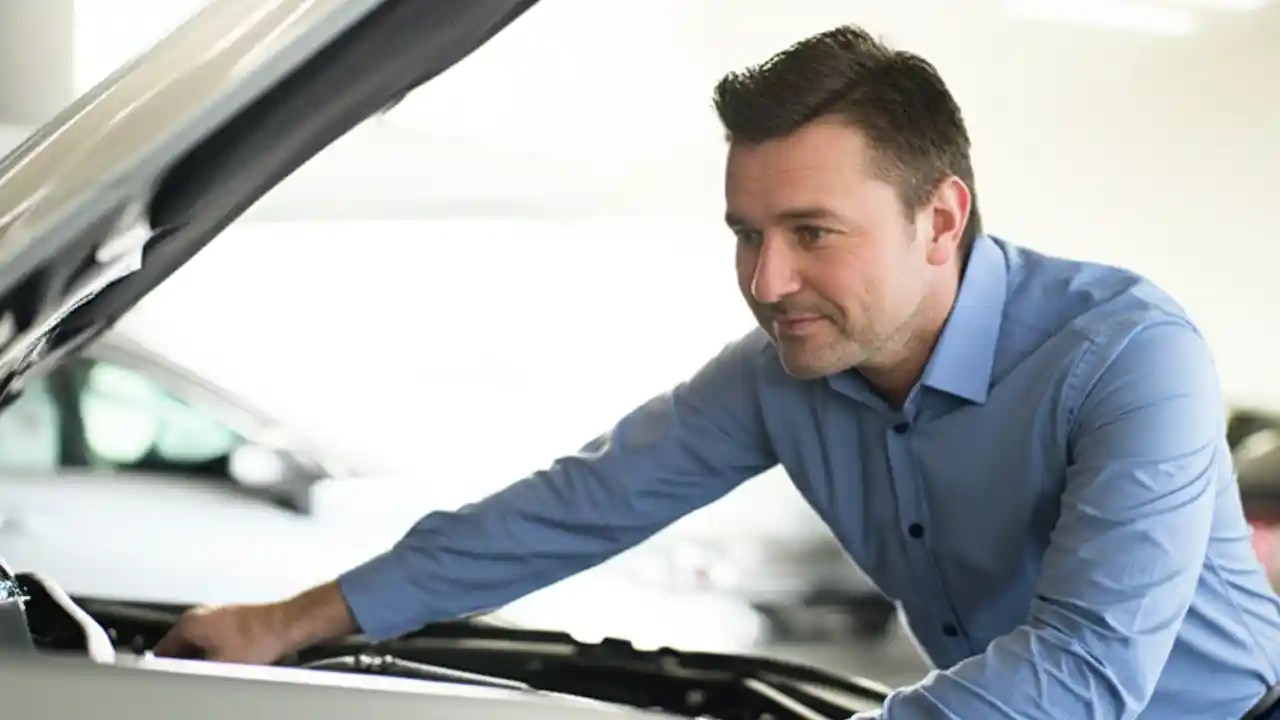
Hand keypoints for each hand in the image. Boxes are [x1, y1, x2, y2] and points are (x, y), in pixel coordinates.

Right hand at [152, 581, 357, 663]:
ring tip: (218, 669)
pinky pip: (214, 642)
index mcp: (189, 623)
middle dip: (185, 665)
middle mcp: (201, 615)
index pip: (161, 651)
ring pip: (198, 645)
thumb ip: (190, 672)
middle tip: (196, 678)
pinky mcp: (231, 622)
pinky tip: (230, 663)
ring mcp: (217, 616)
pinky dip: (216, 653)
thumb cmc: (258, 639)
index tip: (168, 680)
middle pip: (179, 648)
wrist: (285, 626)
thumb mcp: (217, 665)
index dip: (164, 669)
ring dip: (202, 660)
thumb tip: (178, 680)